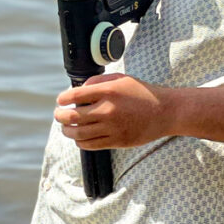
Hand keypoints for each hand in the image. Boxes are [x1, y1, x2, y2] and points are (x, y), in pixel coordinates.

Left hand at [55, 73, 178, 149]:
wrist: (165, 112)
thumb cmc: (141, 93)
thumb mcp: (120, 79)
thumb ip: (97, 81)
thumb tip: (77, 91)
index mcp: (108, 91)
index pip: (75, 95)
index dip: (63, 99)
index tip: (61, 100)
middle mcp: (108, 110)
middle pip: (73, 116)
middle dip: (60, 116)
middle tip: (58, 114)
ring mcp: (112, 128)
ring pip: (79, 133)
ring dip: (67, 130)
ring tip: (66, 127)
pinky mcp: (117, 141)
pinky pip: (90, 144)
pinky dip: (80, 141)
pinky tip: (79, 137)